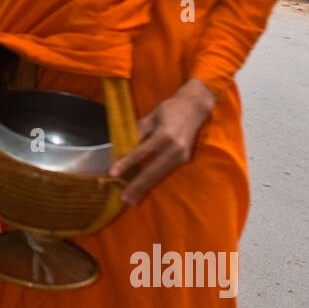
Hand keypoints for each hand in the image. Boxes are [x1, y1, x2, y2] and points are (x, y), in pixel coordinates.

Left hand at [110, 79, 216, 205]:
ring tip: (131, 199)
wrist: (195, 107)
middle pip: (152, 170)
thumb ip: (137, 132)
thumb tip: (121, 146)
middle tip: (123, 198)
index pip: (141, 152)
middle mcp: (174, 148)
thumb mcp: (150, 116)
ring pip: (159, 175)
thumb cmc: (169, 109)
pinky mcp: (184, 159)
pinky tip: (143, 190)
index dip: (127, 163)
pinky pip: (165, 173)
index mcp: (164, 135)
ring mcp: (181, 155)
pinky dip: (153, 181)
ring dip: (144, 188)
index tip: (113, 174)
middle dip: (136, 185)